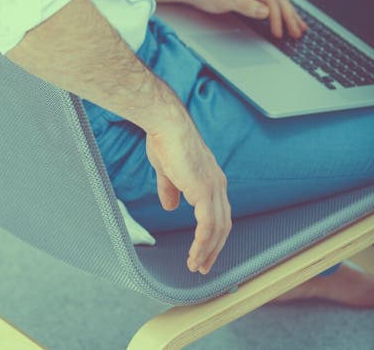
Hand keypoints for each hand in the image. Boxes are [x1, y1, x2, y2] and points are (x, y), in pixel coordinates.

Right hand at [145, 112, 231, 274]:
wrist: (165, 123)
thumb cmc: (165, 139)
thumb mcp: (167, 170)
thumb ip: (171, 189)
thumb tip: (170, 206)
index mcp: (212, 178)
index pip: (219, 213)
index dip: (212, 234)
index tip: (202, 251)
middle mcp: (218, 184)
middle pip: (223, 225)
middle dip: (214, 248)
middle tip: (202, 266)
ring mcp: (213, 188)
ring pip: (217, 229)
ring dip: (207, 251)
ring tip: (196, 266)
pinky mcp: (204, 191)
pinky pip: (208, 226)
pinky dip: (202, 244)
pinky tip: (194, 255)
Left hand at [183, 0, 308, 39]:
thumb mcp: (223, 0)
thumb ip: (246, 6)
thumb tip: (266, 12)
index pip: (271, 1)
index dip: (278, 19)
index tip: (280, 34)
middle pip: (279, 0)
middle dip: (290, 18)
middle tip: (298, 34)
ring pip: (277, 1)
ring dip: (289, 15)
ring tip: (300, 28)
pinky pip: (270, 2)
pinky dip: (280, 12)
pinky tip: (286, 19)